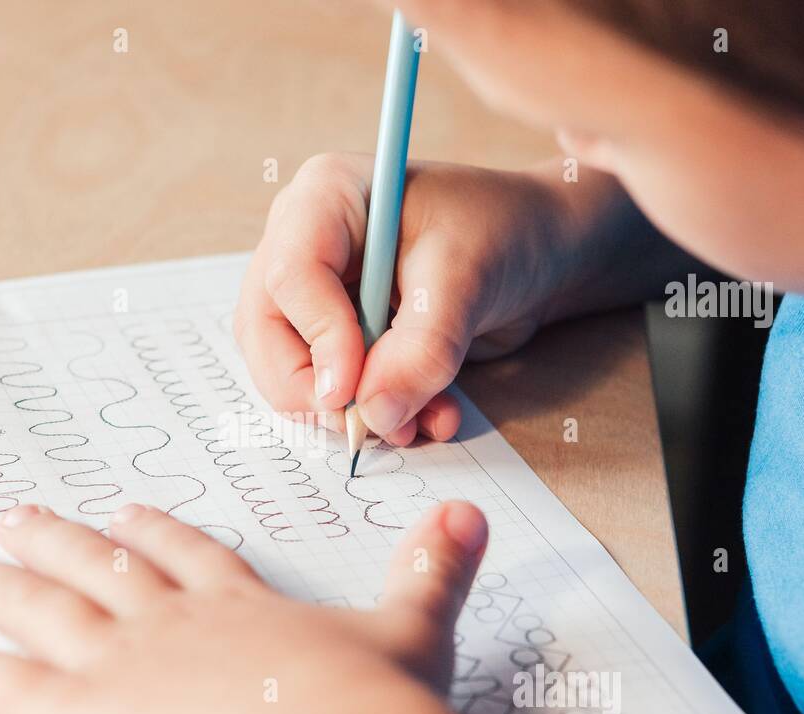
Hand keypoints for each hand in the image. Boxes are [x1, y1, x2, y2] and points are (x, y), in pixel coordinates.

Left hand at [0, 500, 606, 713]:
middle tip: (14, 517)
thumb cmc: (372, 710)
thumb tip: (473, 517)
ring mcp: (114, 658)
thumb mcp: (412, 633)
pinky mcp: (72, 711)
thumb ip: (433, 572)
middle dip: (54, 542)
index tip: (128, 512)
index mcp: (237, 608)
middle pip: (97, 569)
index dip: (154, 532)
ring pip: (34, 607)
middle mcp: (167, 620)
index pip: (185, 558)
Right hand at [234, 153, 572, 445]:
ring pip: (288, 371)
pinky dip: (375, 416)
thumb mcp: (468, 280)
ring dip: (351, 413)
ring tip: (418, 423)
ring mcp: (315, 295)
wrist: (538, 252)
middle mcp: (303, 245)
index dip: (318, 339)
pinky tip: (428, 418)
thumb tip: (375, 414)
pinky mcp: (336, 338)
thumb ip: (422, 348)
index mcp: (324, 199)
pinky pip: (328, 392)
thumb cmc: (503, 232)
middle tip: (368, 423)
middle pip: (265, 332)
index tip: (353, 391)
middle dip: (315, 391)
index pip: (290, 276)